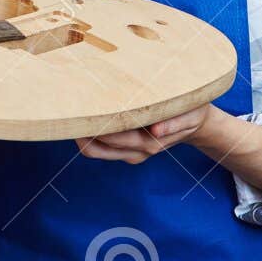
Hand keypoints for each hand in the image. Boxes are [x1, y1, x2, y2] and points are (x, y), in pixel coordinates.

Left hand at [77, 105, 211, 163]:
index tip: (80, 112)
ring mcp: (129, 151)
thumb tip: (156, 131)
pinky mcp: (126, 147)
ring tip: (70, 112)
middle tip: (66, 109)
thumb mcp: (189, 114)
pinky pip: (101, 147)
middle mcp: (136, 150)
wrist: (195, 122)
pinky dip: (90, 135)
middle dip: (80, 132)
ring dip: (81, 135)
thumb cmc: (191, 112)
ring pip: (95, 151)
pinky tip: (84, 116)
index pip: (114, 139)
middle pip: (97, 149)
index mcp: (150, 142)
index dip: (95, 128)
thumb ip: (174, 124)